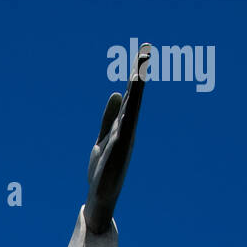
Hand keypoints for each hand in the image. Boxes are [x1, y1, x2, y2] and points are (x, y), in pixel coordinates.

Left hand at [84, 43, 149, 234]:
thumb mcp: (103, 138)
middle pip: (135, 97)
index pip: (131, 97)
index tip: (141, 53)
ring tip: (141, 64)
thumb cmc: (103, 171)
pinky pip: (125, 122)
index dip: (136, 76)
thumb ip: (109, 117)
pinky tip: (129, 93)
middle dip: (139, 74)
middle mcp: (128, 129)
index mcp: (124, 126)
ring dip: (137, 86)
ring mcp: (125, 137)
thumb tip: (118, 92)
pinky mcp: (119, 147)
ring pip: (133, 107)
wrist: (100, 197)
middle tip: (145, 48)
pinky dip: (129, 108)